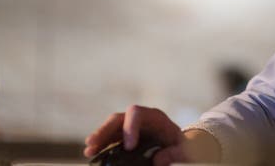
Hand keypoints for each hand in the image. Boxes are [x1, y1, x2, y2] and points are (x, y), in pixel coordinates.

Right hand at [83, 105, 218, 164]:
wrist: (184, 147)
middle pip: (118, 118)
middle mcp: (140, 119)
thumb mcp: (186, 150)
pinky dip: (102, 144)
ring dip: (99, 137)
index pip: (136, 113)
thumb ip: (176, 153)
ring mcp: (131, 127)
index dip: (130, 127)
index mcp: (155, 117)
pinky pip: (111, 138)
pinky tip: (92, 153)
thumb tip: (158, 160)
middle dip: (105, 130)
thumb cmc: (186, 147)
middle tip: (93, 145)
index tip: (128, 147)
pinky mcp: (126, 138)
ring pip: (111, 127)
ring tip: (88, 151)